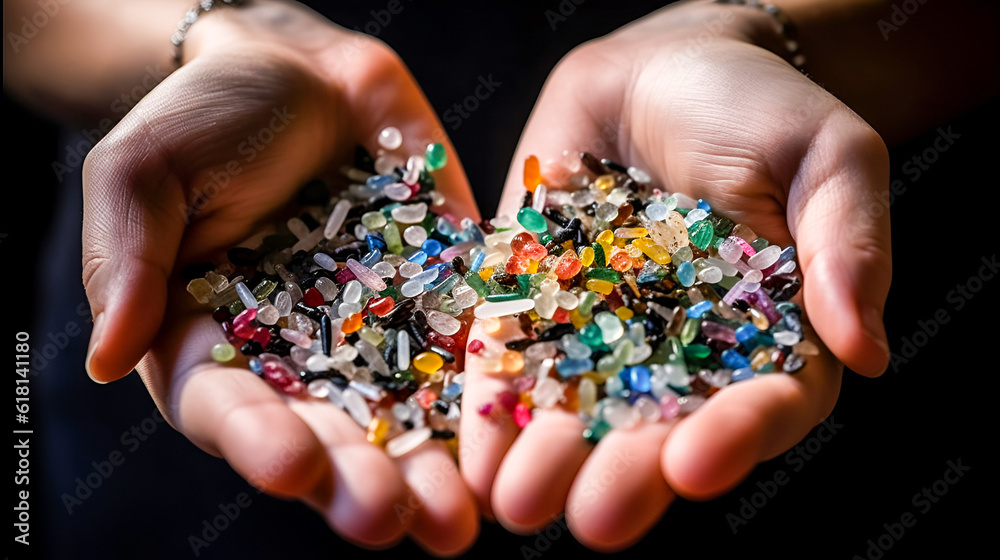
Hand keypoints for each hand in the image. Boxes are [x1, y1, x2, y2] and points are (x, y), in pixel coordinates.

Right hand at [81, 0, 477, 552]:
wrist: (298, 73)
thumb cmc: (202, 119)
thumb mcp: (143, 174)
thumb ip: (127, 263)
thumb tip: (107, 359)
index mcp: (215, 348)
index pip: (231, 410)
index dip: (259, 442)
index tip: (290, 465)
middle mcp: (302, 359)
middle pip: (329, 436)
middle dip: (359, 481)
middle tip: (391, 519)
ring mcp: (378, 333)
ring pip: (406, 414)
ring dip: (432, 467)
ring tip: (457, 516)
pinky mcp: (442, 296)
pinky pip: (468, 344)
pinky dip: (490, 387)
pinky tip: (515, 427)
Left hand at [460, 0, 890, 550]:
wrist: (666, 66)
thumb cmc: (762, 107)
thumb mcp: (828, 158)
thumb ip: (847, 247)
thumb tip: (869, 350)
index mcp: (768, 335)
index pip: (763, 404)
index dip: (734, 439)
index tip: (696, 463)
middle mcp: (680, 350)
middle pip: (657, 426)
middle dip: (623, 474)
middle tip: (591, 517)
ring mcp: (600, 326)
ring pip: (575, 404)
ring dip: (543, 456)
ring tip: (515, 501)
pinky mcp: (534, 295)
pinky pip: (511, 350)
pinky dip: (490, 396)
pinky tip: (469, 448)